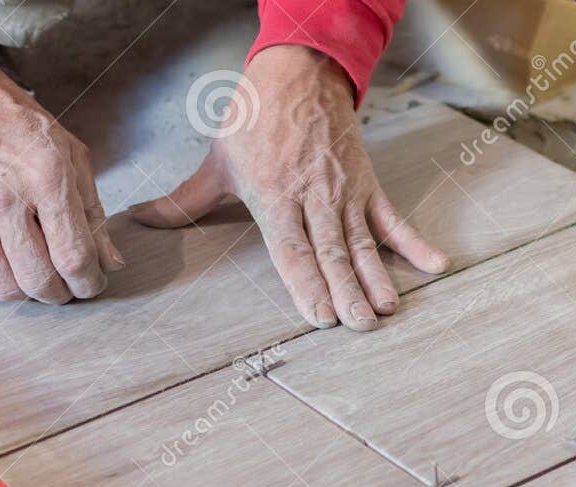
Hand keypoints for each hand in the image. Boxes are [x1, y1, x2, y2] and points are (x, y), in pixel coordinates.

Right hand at [0, 68, 123, 303]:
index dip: (89, 282)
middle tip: (66, 285)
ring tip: (34, 272)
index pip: (74, 257)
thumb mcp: (71, 156)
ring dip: (28, 291)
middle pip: (40, 282)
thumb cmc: (18, 128)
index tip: (92, 283)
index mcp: (45, 180)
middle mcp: (4, 202)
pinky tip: (4, 262)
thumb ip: (93, 212)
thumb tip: (110, 262)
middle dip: (62, 294)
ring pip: (6, 289)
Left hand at [132, 45, 448, 330]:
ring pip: (361, 242)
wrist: (298, 71)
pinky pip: (392, 219)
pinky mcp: (366, 184)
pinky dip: (413, 242)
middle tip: (360, 324)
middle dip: (346, 290)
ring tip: (387, 309)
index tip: (320, 315)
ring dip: (376, 277)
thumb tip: (140, 219)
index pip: (293, 249)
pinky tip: (435, 264)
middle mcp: (313, 198)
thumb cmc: (254, 119)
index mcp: (275, 196)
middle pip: (332, 251)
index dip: (306, 282)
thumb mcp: (217, 161)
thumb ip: (184, 200)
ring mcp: (343, 192)